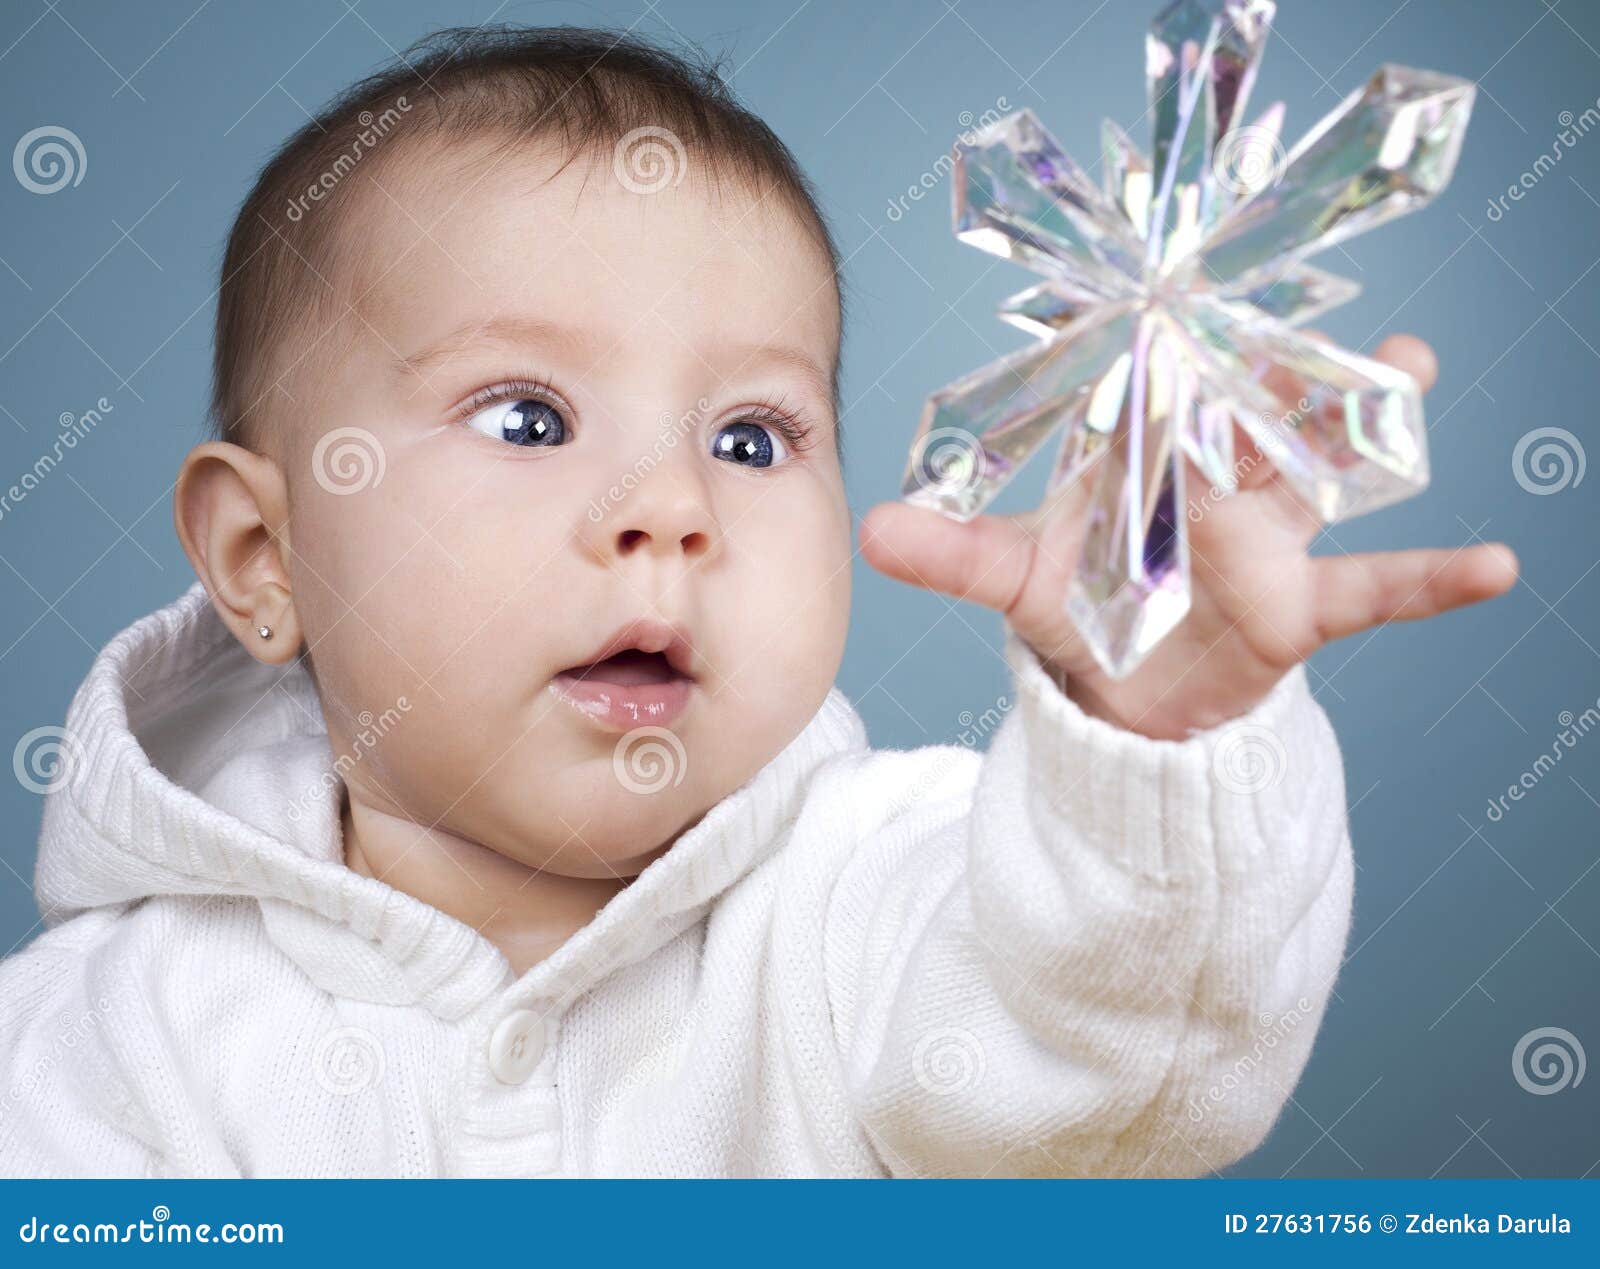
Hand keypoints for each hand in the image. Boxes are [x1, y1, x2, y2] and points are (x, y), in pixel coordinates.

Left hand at [860, 333, 1518, 739]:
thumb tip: (868, 531)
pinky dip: (1433, 578)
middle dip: (1260, 360)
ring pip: (1317, 462)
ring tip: (1415, 360)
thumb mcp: (1012, 577)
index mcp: (1142, 454)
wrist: (1125, 688)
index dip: (1160, 343)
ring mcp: (1264, 534)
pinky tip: (1496, 565)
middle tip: (1281, 296)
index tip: (1168, 289)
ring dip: (1361, 416)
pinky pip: (1376, 586)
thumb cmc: (1077, 608)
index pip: (1153, 386)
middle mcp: (1210, 478)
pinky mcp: (1299, 601)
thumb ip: (950, 553)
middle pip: (1241, 405)